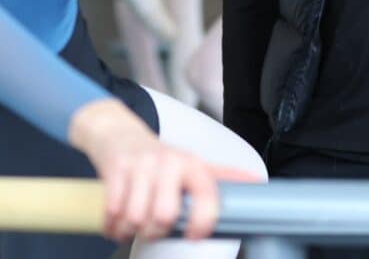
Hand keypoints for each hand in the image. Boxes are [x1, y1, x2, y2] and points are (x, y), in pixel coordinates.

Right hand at [72, 100, 261, 241]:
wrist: (119, 132)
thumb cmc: (160, 157)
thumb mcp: (192, 164)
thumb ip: (222, 176)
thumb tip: (257, 181)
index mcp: (192, 165)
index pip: (206, 196)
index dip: (202, 222)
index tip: (194, 235)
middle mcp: (168, 163)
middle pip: (164, 215)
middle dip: (155, 232)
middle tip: (152, 229)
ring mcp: (141, 165)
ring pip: (136, 217)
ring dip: (130, 229)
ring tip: (132, 224)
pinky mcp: (116, 169)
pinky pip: (113, 211)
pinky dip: (111, 224)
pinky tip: (115, 220)